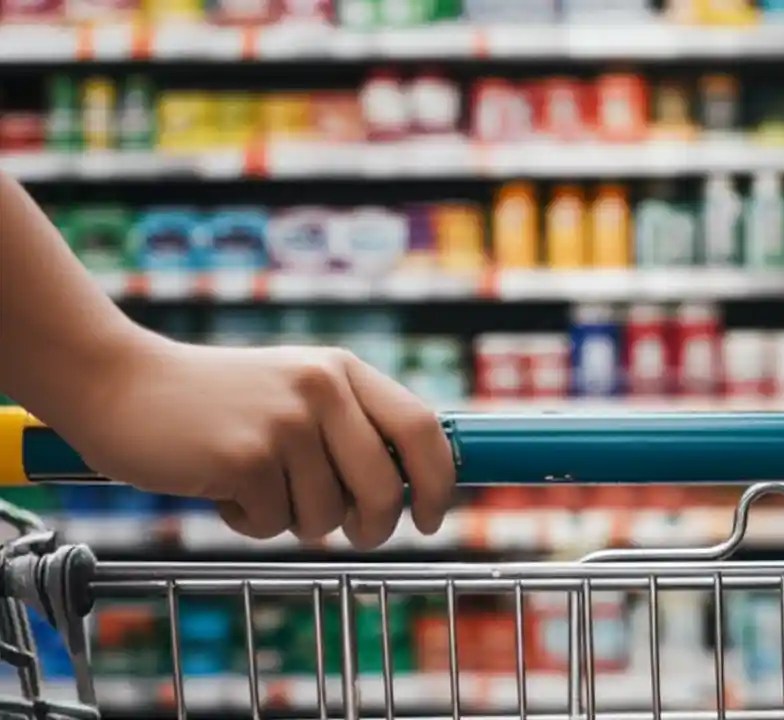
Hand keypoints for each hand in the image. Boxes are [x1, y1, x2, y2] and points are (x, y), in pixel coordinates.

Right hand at [58, 338, 454, 549]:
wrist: (122, 384)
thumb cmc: (219, 401)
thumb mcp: (297, 390)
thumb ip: (352, 426)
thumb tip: (412, 488)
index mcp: (343, 370)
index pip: (422, 428)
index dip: (438, 481)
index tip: (432, 516)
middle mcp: (322, 388)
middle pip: (386, 488)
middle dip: (375, 527)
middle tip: (356, 533)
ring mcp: (285, 422)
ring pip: (327, 516)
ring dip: (295, 520)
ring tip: (258, 484)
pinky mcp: (246, 458)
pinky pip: (274, 524)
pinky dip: (249, 521)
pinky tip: (221, 486)